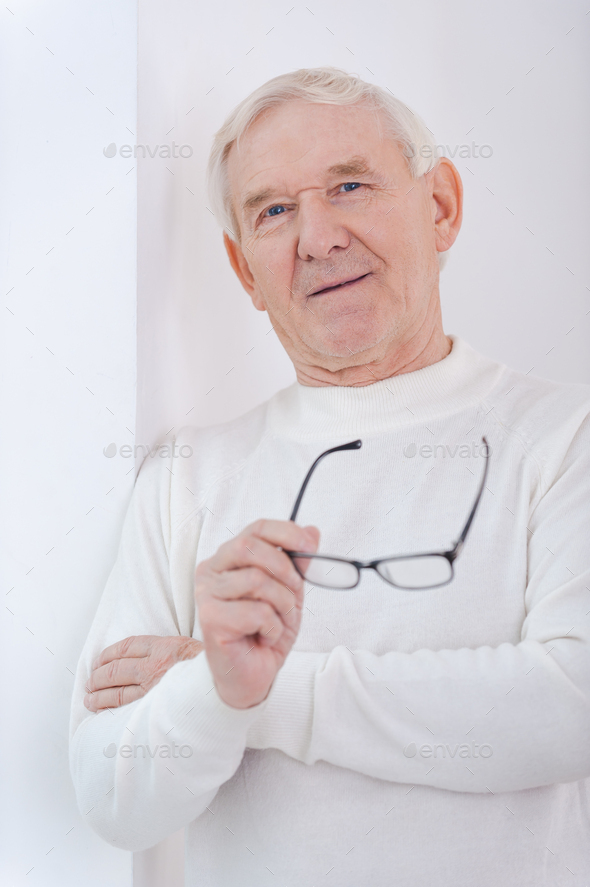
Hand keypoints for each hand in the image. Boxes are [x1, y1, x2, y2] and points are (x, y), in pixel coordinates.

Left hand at [84, 635, 203, 711]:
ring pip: (116, 691)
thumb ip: (176, 651)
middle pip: (117, 669)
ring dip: (98, 694)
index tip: (101, 659)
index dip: (110, 653)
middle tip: (91, 681)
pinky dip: (110, 709)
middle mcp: (155, 666)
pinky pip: (126, 708)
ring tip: (90, 698)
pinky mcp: (154, 707)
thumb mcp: (195, 649)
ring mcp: (153, 688)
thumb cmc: (215, 671)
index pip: (128, 647)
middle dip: (99, 675)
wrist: (230, 687)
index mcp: (166, 647)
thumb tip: (162, 655)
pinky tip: (101, 711)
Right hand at [194, 519, 319, 709]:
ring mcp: (206, 595)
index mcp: (227, 558)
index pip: (256, 529)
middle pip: (248, 547)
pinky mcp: (210, 620)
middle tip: (295, 591)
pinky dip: (273, 627)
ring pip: (256, 580)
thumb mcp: (289, 591)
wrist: (251, 676)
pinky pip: (256, 612)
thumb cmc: (265, 631)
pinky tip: (266, 637)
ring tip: (279, 621)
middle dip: (283, 568)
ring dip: (281, 604)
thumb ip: (297, 562)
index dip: (286, 532)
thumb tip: (312, 531)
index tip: (310, 545)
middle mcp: (210, 572)